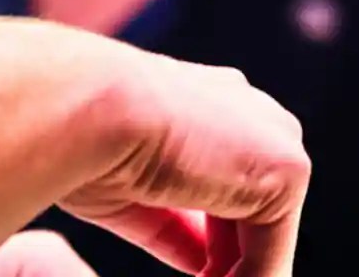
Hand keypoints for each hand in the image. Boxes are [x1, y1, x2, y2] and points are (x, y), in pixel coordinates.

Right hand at [0, 15, 309, 276]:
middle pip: (251, 204)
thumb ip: (169, 224)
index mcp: (199, 100)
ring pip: (264, 232)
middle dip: (229, 258)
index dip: (205, 239)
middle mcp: (242, 110)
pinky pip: (269, 257)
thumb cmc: (71, 135)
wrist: (80, 106)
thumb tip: (200, 264)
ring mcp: (270, 137)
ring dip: (235, 275)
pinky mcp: (287, 171)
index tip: (197, 271)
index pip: (218, 182)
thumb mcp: (121, 190)